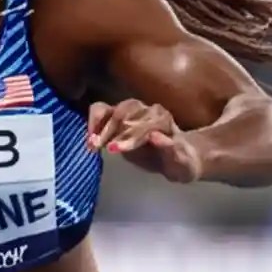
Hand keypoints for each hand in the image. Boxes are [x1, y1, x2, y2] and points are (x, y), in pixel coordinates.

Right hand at [87, 99, 202, 183]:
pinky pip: (102, 111)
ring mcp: (132, 113)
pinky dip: (93, 121)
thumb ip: (171, 149)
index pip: (144, 122)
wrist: (176, 159)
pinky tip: (88, 137)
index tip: (115, 150)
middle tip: (98, 147)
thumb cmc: (180, 162)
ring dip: (99, 124)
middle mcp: (147, 111)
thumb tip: (154, 136)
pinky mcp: (118, 119)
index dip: (130, 135)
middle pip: (126, 111)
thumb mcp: (183, 163)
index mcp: (163, 120)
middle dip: (111, 129)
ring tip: (91, 143)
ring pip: (113, 108)